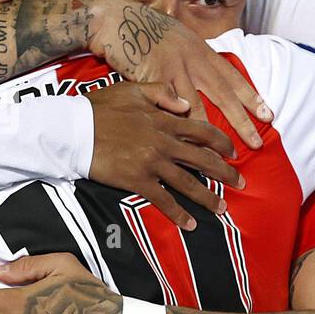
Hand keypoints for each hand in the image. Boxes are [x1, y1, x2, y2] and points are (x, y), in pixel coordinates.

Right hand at [86, 81, 241, 230]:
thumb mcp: (131, 89)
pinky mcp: (138, 181)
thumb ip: (162, 93)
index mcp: (164, 120)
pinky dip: (178, 214)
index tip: (233, 153)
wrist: (74, 130)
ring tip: (222, 208)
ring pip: (189, 183)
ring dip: (208, 198)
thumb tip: (186, 104)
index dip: (222, 143)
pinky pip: (164, 200)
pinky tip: (190, 224)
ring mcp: (152, 163)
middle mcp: (164, 143)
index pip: (203, 131)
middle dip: (225, 173)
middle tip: (240, 183)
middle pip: (203, 160)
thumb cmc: (99, 108)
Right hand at [88, 0, 270, 148]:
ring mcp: (171, 73)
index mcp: (200, 51)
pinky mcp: (149, 83)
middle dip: (241, 121)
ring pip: (195, 110)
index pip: (232, 77)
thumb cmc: (144, 28)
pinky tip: (181, 150)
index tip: (268, 114)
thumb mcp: (177, 38)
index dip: (250, 96)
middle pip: (222, 95)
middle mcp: (191, 62)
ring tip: (221, 159)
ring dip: (208, 134)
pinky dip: (174, 131)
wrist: (115, 19)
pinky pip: (165, 112)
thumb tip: (204, 75)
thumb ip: (191, 59)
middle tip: (256, 143)